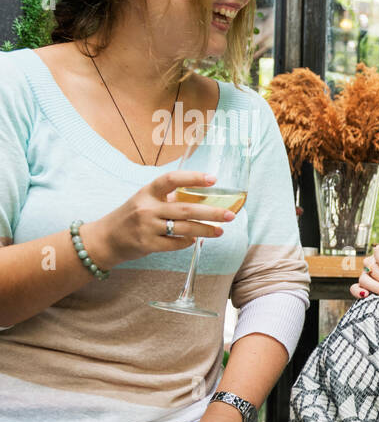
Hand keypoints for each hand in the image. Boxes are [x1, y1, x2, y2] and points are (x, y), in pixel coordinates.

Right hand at [81, 171, 234, 268]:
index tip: (213, 179)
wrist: (105, 239)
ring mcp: (146, 227)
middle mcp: (147, 207)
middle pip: (185, 209)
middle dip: (211, 212)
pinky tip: (194, 240)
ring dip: (206, 230)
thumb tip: (204, 199)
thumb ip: (169, 199)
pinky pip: (175, 243)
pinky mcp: (147, 244)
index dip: (192, 178)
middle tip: (230, 215)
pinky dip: (187, 242)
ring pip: (184, 228)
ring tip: (220, 231)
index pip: (171, 179)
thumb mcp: (146, 201)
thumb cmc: (132, 217)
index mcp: (147, 192)